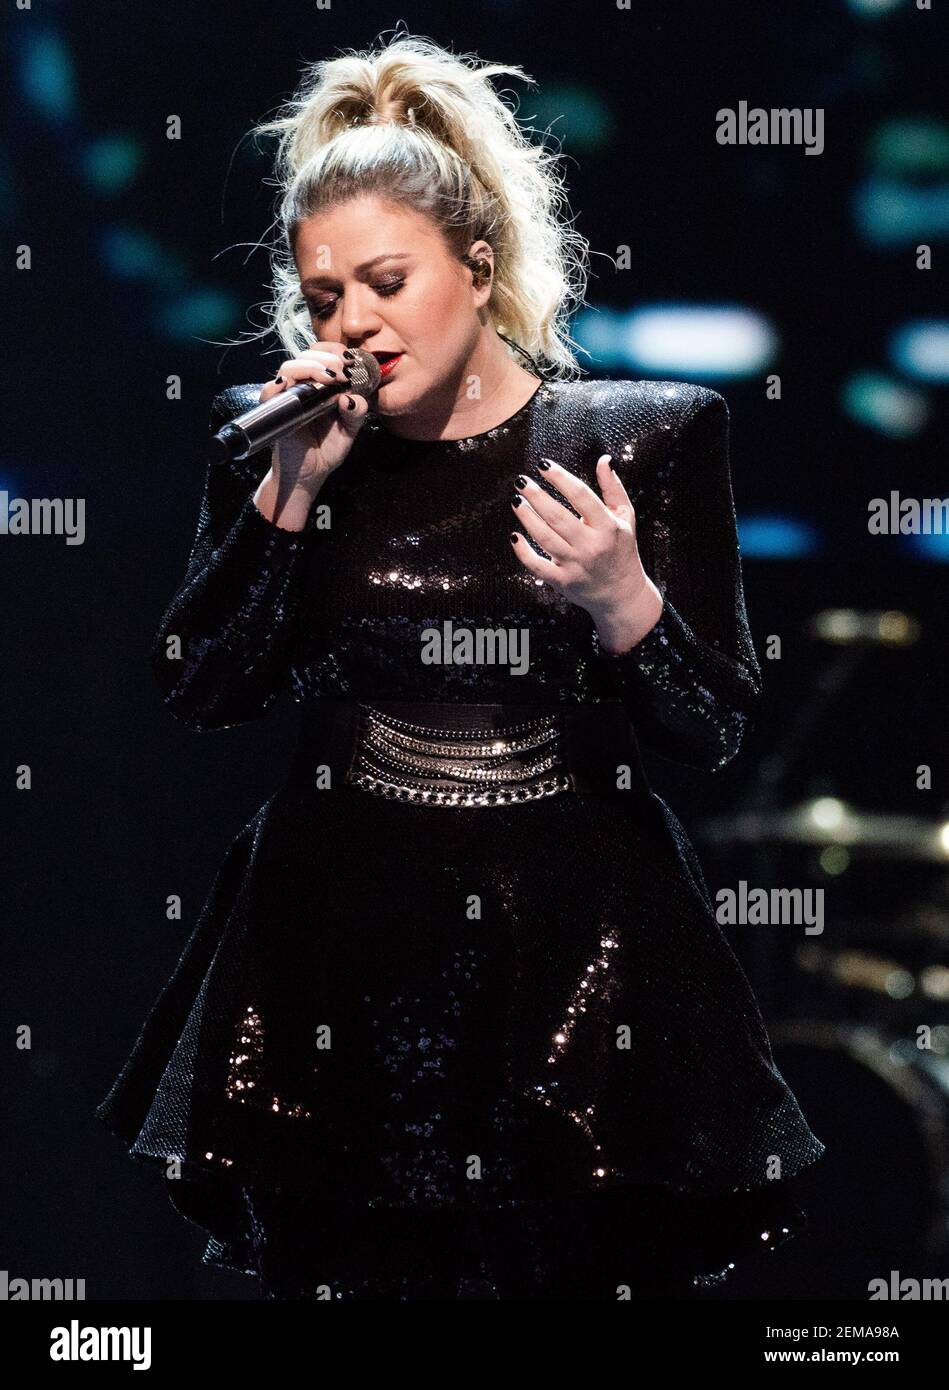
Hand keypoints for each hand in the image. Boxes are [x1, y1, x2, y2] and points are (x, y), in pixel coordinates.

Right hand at [256, 341, 371, 498]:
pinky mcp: (274, 411)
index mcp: (320, 386)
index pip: (322, 356)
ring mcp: (287, 397)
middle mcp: (302, 387)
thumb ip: (357, 412)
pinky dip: (277, 385)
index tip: (350, 362)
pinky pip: (269, 392)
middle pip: (306, 355)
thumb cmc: (327, 449)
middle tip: (342, 373)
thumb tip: (350, 397)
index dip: (335, 352)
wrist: (309, 475)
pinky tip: (290, 385)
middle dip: (326, 358)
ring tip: (329, 378)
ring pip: (289, 368)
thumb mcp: (349, 430)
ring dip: (309, 367)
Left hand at [509, 454, 662, 652]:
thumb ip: (613, 488)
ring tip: (516, 501)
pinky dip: (524, 553)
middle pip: (558, 517)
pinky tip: (514, 537)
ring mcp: (576, 565)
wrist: (622, 594)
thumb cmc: (621, 549)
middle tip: (521, 481)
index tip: (543, 465)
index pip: (581, 496)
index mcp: (608, 526)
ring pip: (545, 538)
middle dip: (537, 496)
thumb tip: (603, 459)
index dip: (560, 478)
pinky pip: (538, 567)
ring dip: (527, 518)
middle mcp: (591, 546)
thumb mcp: (625, 517)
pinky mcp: (563, 581)